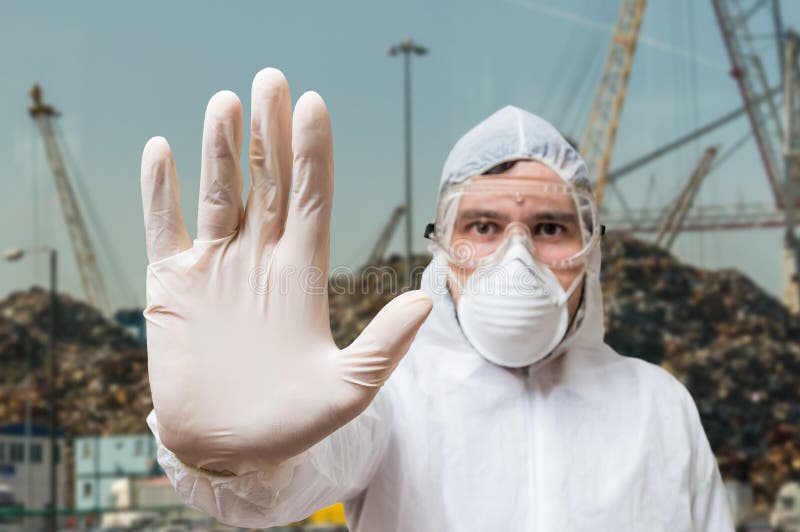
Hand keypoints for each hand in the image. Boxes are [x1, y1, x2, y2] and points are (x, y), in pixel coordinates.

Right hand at [140, 68, 431, 474]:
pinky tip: (161, 150)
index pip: (311, 198)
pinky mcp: (172, 284)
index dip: (312, 152)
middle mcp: (261, 259)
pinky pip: (163, 227)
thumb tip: (425, 297)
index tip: (312, 104)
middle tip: (270, 79)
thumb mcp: (349, 389)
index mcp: (303, 274)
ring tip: (225, 102)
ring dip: (219, 148)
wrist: (227, 449)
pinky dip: (160, 191)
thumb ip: (385, 345)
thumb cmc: (292, 423)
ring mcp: (215, 267)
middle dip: (269, 133)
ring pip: (218, 193)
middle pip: (268, 182)